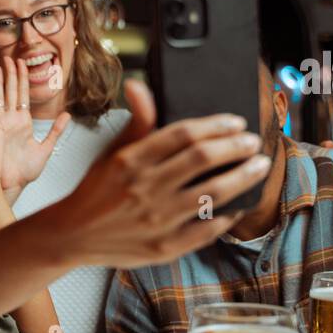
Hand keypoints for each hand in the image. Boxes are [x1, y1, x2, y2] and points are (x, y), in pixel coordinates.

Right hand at [0, 55, 70, 191]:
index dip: (21, 77)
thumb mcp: (44, 150)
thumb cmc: (24, 172)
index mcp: (21, 121)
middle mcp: (7, 119)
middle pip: (6, 90)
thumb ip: (55, 131)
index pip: (21, 94)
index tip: (21, 62)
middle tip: (6, 57)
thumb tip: (67, 115)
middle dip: (6, 73)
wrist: (8, 185)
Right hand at [53, 79, 270, 267]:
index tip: (236, 122)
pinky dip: (228, 215)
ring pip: (213, 192)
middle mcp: (145, 188)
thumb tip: (139, 85)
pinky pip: (207, 229)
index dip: (217, 125)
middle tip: (253, 142)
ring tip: (259, 166)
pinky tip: (238, 204)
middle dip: (237, 146)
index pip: (184, 133)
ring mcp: (156, 219)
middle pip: (204, 159)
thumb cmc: (96, 191)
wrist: (72, 235)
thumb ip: (136, 121)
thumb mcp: (112, 152)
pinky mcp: (165, 246)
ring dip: (243, 177)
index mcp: (132, 160)